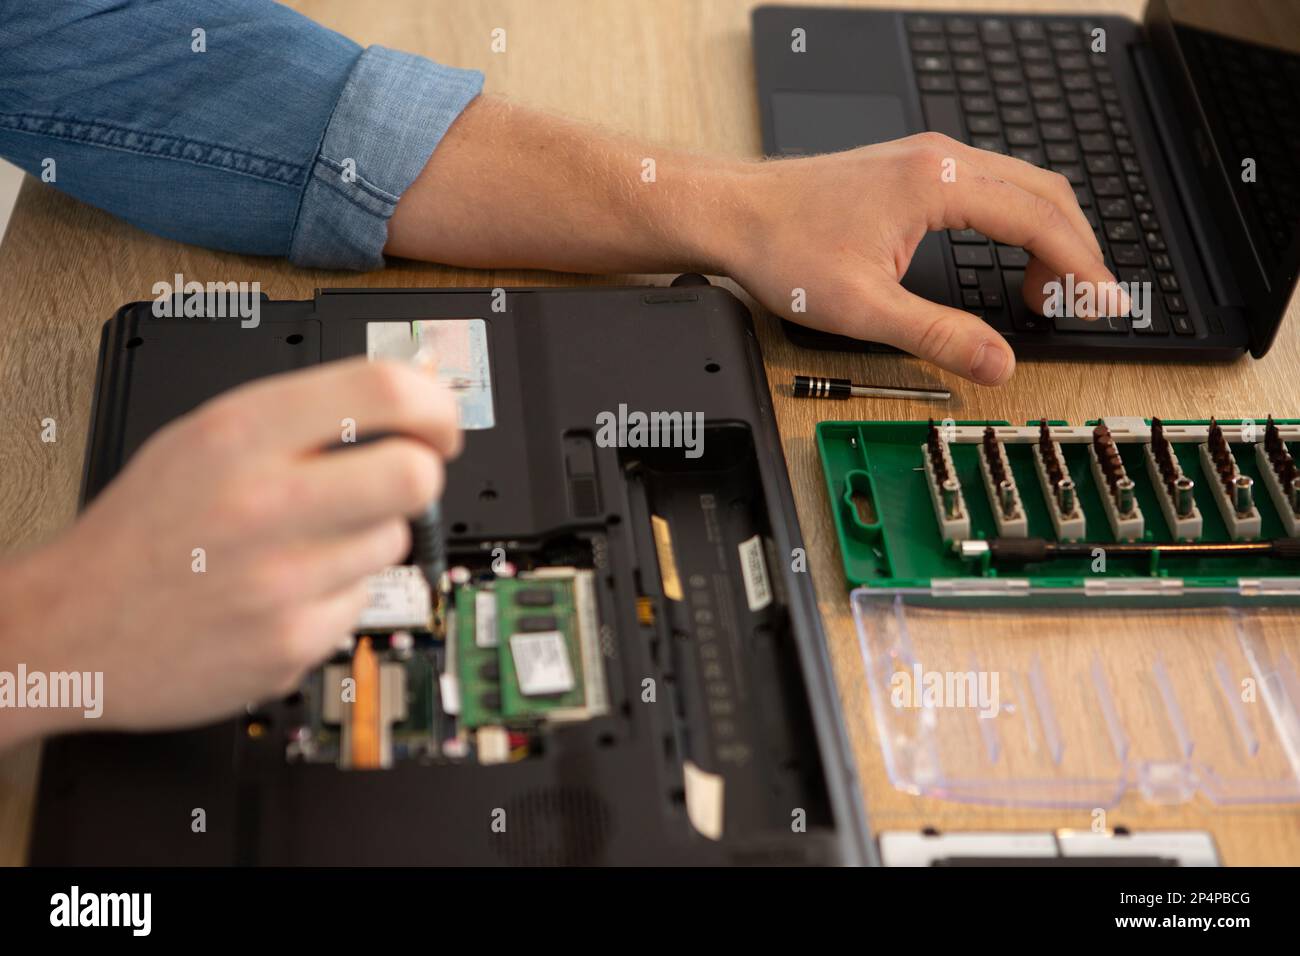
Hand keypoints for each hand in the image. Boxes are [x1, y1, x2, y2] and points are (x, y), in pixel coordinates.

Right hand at [0, 358, 460, 745]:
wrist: (69, 628)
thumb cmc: (144, 528)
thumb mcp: (205, 437)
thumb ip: (302, 414)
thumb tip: (407, 400)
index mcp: (239, 435)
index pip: (382, 392)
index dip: (435, 406)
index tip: (439, 424)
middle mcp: (263, 503)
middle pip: (414, 475)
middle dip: (420, 474)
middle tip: (396, 481)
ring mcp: (280, 581)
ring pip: (393, 542)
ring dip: (365, 538)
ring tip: (301, 544)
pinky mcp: (291, 643)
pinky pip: (361, 602)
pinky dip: (335, 595)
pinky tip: (283, 592)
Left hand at [722, 133, 1120, 383]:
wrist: (733, 212)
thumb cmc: (783, 249)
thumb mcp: (863, 309)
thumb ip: (938, 336)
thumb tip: (998, 362)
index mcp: (936, 183)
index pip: (1039, 219)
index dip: (1081, 266)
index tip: (1107, 302)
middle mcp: (939, 158)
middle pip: (1043, 193)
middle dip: (1074, 251)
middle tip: (1086, 305)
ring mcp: (926, 157)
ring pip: (1018, 186)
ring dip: (1046, 235)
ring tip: (1047, 293)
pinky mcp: (912, 167)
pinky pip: (989, 185)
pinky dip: (1015, 222)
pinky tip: (1009, 257)